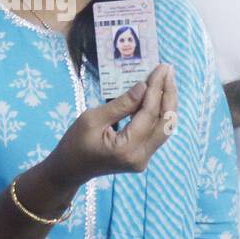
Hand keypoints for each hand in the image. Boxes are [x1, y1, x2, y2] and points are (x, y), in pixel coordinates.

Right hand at [45, 64, 177, 188]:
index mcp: (126, 149)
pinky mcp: (143, 157)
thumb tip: (144, 86)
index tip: (160, 68)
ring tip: (166, 79)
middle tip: (168, 69)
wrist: (70, 169)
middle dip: (169, 94)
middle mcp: (140, 157)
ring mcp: (143, 159)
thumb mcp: (92, 118)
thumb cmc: (75, 142)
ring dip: (168, 102)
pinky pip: (157, 132)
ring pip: (165, 128)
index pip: (149, 115)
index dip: (156, 89)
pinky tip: (158, 95)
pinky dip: (160, 112)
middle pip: (166, 123)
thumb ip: (121, 104)